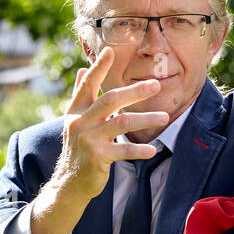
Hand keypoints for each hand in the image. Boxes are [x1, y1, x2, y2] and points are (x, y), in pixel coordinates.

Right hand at [54, 46, 170, 201]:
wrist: (69, 182)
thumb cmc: (77, 149)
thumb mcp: (74, 120)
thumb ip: (80, 95)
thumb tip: (83, 69)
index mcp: (76, 110)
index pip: (88, 84)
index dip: (99, 67)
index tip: (110, 50)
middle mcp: (81, 122)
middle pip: (110, 99)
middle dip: (135, 91)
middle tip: (155, 85)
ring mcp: (89, 139)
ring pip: (122, 123)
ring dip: (145, 119)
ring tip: (164, 117)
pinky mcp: (98, 157)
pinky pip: (123, 150)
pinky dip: (139, 149)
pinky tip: (152, 149)